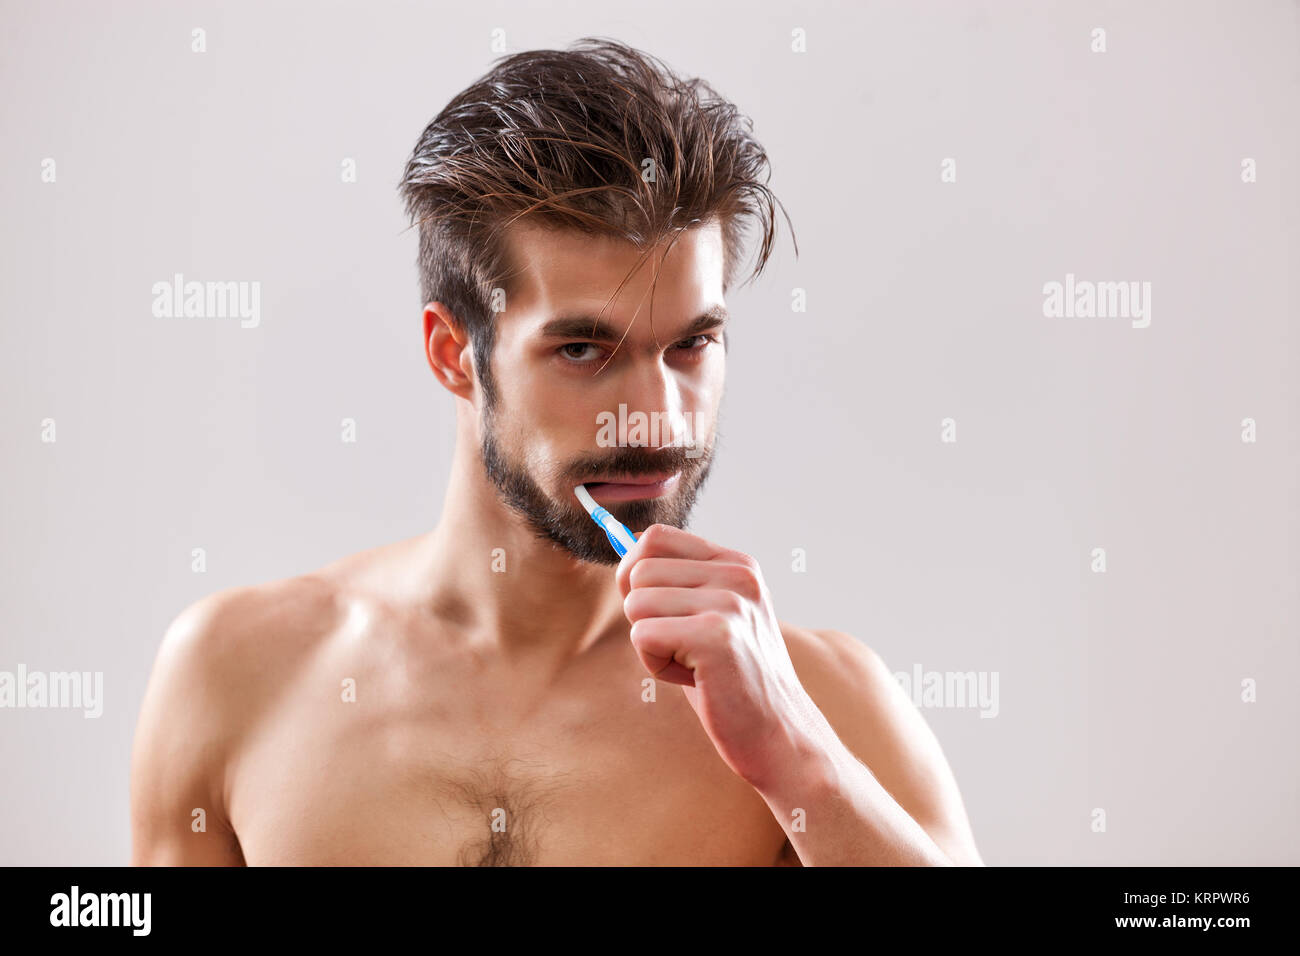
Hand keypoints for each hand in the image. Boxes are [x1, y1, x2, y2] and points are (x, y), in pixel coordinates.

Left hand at [615, 524, 832, 788]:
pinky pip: (642, 635)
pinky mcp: (715, 636)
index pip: (655, 537)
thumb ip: (679, 583)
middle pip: (638, 572)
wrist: (778, 734)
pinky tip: (694, 678)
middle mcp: (737, 575)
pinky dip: (655, 665)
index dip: (635, 573)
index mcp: (737, 563)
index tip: (657, 611)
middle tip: (684, 649)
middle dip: (643, 617)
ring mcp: (730, 603)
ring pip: (636, 604)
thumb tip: (624, 556)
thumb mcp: (713, 616)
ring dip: (650, 645)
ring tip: (692, 664)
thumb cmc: (732, 679)